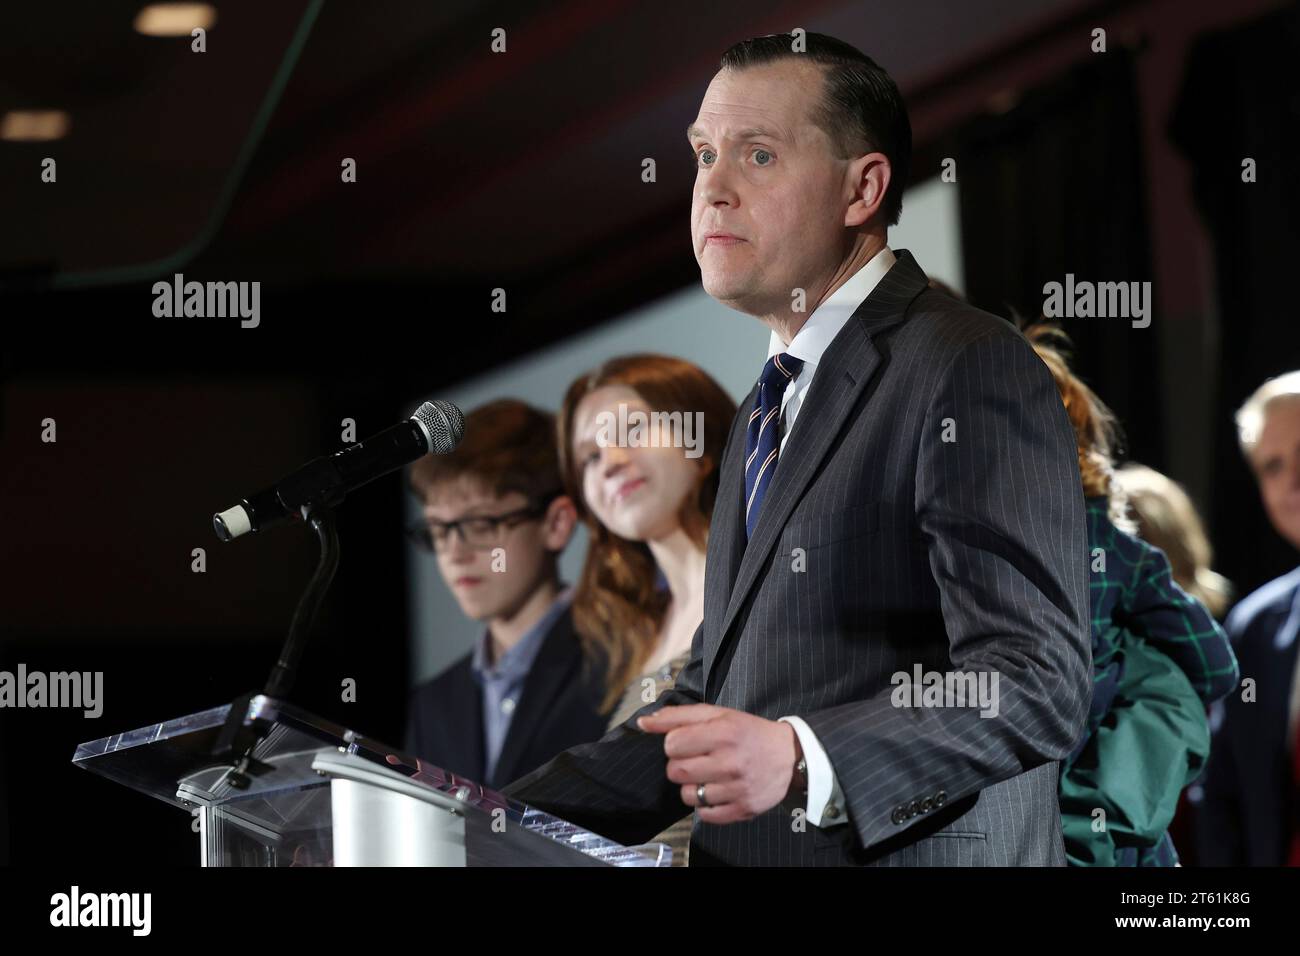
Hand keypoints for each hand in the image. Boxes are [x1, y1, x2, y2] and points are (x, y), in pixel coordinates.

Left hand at [637, 704, 797, 824]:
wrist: (789, 756)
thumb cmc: (748, 732)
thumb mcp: (717, 714)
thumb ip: (677, 716)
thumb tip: (643, 722)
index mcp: (723, 733)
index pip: (672, 744)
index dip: (674, 743)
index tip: (687, 742)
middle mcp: (730, 762)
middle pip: (675, 772)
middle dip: (679, 765)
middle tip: (696, 760)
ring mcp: (737, 788)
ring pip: (687, 795)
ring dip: (691, 787)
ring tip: (707, 776)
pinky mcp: (743, 809)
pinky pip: (705, 814)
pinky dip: (705, 805)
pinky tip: (717, 791)